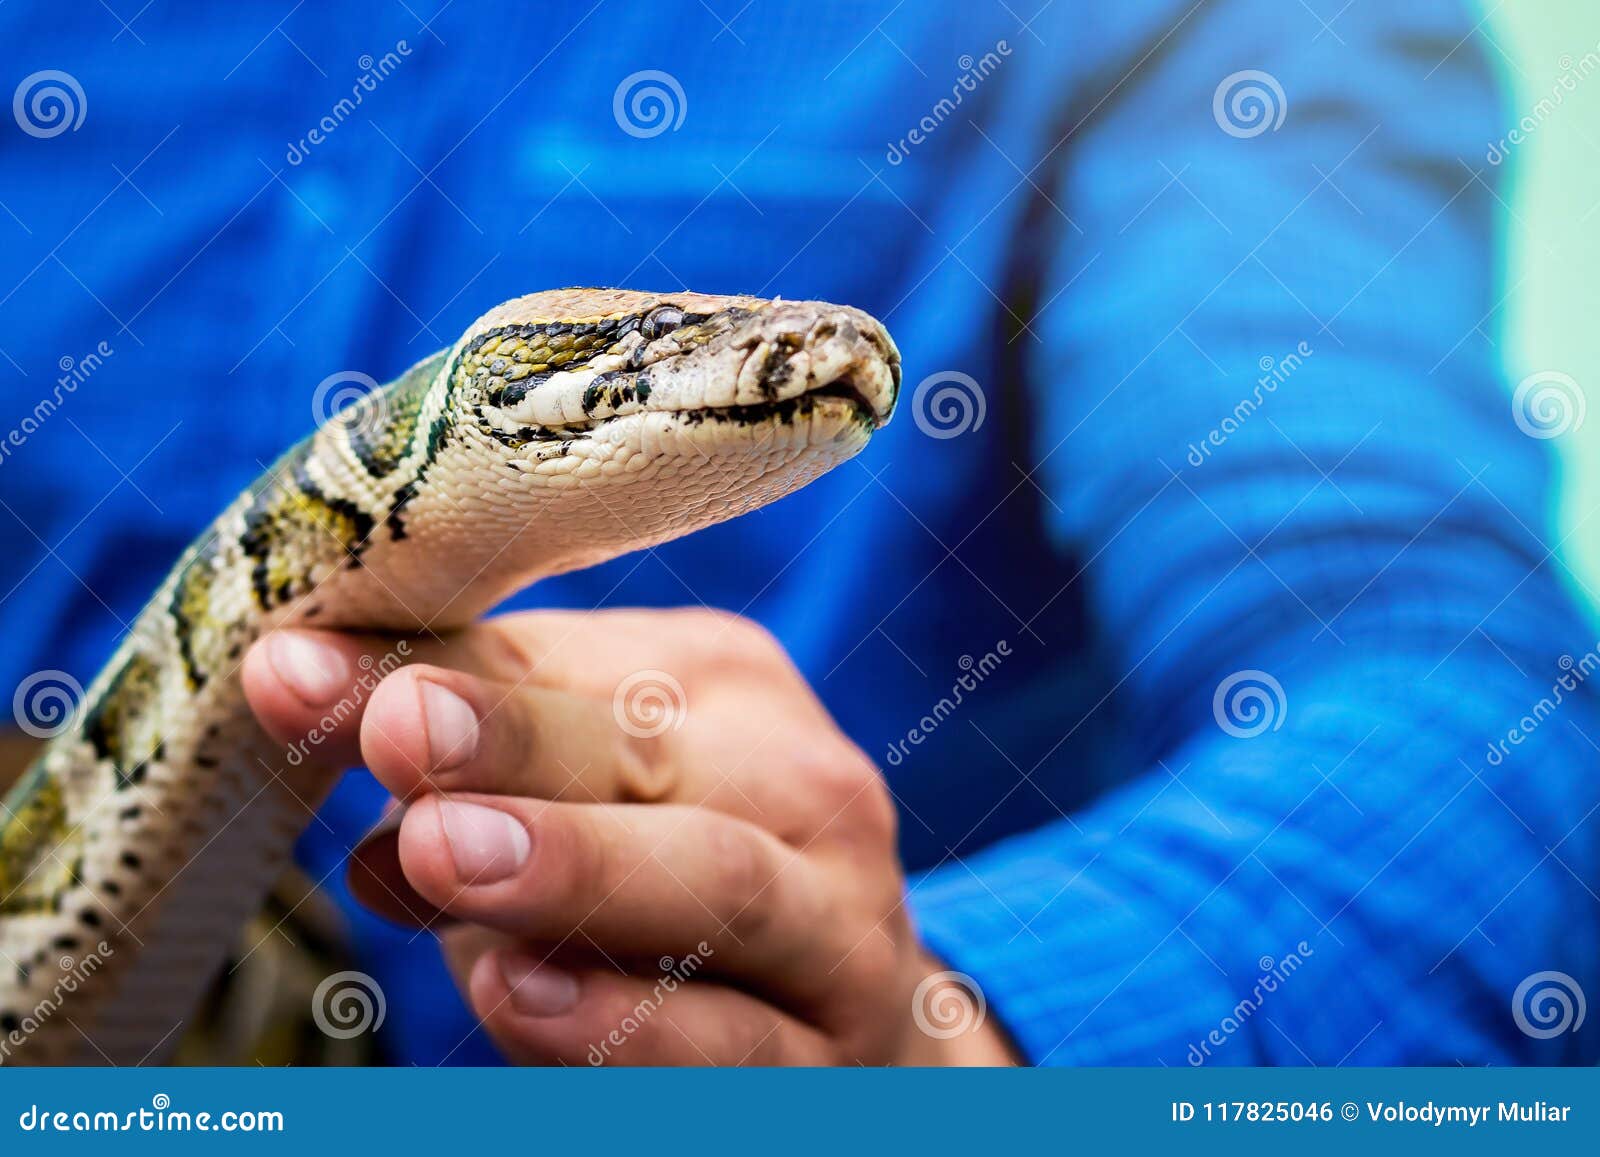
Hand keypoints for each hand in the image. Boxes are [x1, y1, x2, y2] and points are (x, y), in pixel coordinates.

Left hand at [242, 609, 1017, 1065]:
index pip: (552, 658)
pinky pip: (731, 1040)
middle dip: (513, 736)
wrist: (845, 1010)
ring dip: (575, 863)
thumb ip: (466, 763)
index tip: (288, 668)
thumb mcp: (580, 797)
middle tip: (396, 729)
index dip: (420, 659)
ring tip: (442, 855)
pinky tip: (518, 994)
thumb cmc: (673, 879)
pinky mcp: (827, 1056)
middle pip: (648, 749)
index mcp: (723, 683)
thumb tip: (310, 710)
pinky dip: (622, 1022)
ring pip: (714, 878)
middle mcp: (798, 780)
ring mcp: (834, 920)